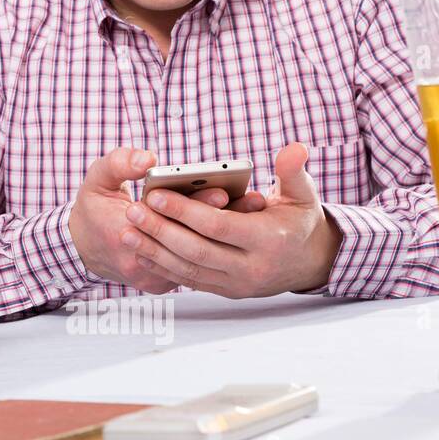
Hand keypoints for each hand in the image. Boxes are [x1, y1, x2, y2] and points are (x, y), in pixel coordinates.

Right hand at [69, 148, 258, 293]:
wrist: (82, 249)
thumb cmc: (93, 209)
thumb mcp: (97, 178)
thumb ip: (119, 163)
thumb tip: (146, 159)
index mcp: (121, 234)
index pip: (165, 221)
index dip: (195, 206)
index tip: (222, 191)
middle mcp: (139, 263)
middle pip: (189, 241)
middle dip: (224, 219)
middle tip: (252, 201)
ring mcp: (152, 279)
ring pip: (197, 257)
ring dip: (227, 235)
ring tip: (253, 212)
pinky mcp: (163, 283)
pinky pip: (195, 265)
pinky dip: (215, 245)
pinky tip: (239, 229)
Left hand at [120, 143, 341, 297]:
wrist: (311, 263)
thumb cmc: (300, 221)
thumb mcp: (303, 194)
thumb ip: (293, 171)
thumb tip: (295, 148)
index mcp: (269, 239)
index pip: (218, 226)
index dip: (185, 211)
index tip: (155, 195)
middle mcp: (252, 267)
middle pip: (197, 250)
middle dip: (161, 231)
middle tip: (132, 211)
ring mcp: (237, 284)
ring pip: (188, 269)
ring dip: (154, 251)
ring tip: (127, 231)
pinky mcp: (226, 291)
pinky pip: (189, 280)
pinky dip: (163, 267)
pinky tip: (141, 250)